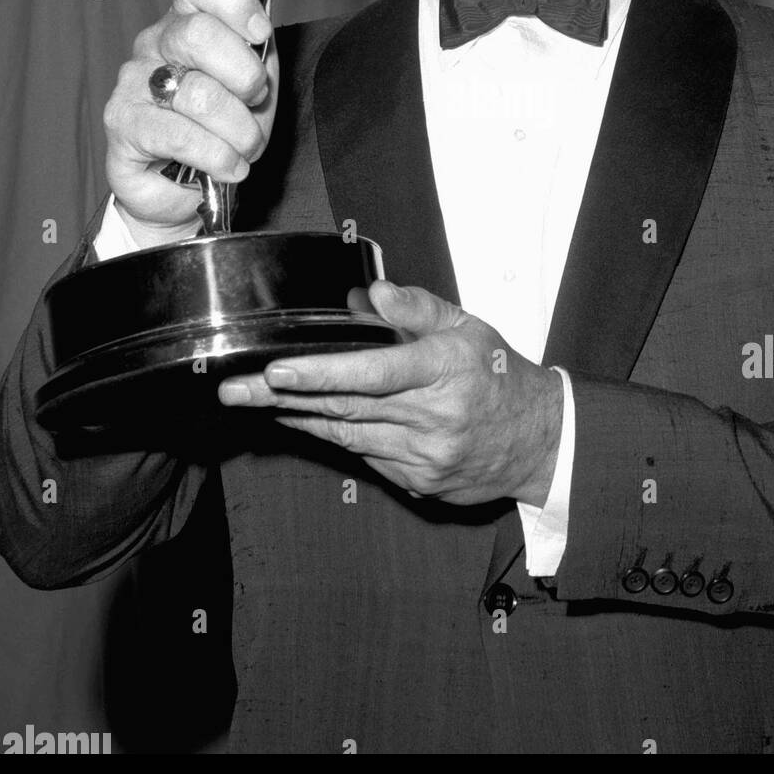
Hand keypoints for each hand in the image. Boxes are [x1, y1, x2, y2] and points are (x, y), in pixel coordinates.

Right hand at [103, 0, 277, 246]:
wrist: (188, 190)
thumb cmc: (222, 129)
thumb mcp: (253, 80)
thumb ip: (257, 34)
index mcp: (188, 22)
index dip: (233, 1)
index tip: (261, 35)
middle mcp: (155, 44)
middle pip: (200, 35)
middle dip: (245, 78)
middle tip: (254, 103)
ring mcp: (132, 83)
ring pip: (198, 94)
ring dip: (239, 131)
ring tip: (243, 147)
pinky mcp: (122, 126)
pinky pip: (180, 136)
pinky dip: (218, 157)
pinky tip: (228, 167)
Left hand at [217, 280, 564, 506]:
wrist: (538, 442)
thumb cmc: (500, 376)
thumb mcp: (469, 327)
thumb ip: (419, 308)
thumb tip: (373, 291)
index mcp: (443, 370)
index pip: (375, 372)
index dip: (322, 373)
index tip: (278, 370)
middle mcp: (431, 417)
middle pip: (344, 406)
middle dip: (282, 396)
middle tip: (234, 388)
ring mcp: (423, 456)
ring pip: (345, 435)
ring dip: (297, 416)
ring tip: (254, 401)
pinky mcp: (417, 482)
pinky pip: (363, 457)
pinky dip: (331, 436)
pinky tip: (303, 420)